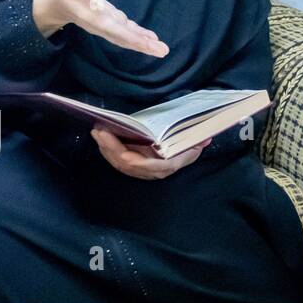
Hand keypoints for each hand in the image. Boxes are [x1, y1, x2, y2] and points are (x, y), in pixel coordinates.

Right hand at [32, 0, 168, 57]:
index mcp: (91, 17)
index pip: (112, 28)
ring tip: (162, 50)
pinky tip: (153, 40)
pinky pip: (127, 31)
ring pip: (127, 37)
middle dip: (142, 45)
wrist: (57, 5)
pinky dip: (140, 36)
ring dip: (145, 44)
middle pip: (123, 37)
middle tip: (162, 51)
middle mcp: (101, 25)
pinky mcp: (111, 22)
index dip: (129, 35)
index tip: (146, 42)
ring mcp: (106, 25)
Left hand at [90, 127, 211, 179]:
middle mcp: (153, 171)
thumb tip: (205, 138)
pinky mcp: (132, 166)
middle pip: (129, 164)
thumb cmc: (187, 146)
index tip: (125, 155)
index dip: (138, 163)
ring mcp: (141, 170)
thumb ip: (198, 141)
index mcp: (169, 165)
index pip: (152, 167)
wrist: (182, 154)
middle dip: (112, 149)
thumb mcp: (195, 144)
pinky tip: (101, 138)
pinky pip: (117, 161)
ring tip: (97, 131)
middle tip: (101, 132)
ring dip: (106, 148)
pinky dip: (107, 150)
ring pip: (119, 163)